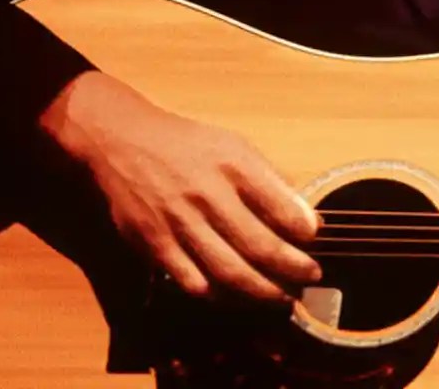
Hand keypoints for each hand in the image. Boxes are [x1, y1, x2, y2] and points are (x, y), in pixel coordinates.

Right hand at [39, 71, 321, 301]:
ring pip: (228, 272)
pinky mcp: (154, 245)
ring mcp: (179, 224)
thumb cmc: (188, 146)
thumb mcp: (236, 147)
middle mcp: (207, 195)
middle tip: (310, 278)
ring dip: (262, 292)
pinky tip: (240, 297)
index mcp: (233, 166)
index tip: (316, 240)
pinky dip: (222, 297)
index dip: (305, 231)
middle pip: (258, 246)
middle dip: (292, 269)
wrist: (122, 142)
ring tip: (283, 296)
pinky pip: (194, 283)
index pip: (281, 206)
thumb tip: (307, 219)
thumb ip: (272, 181)